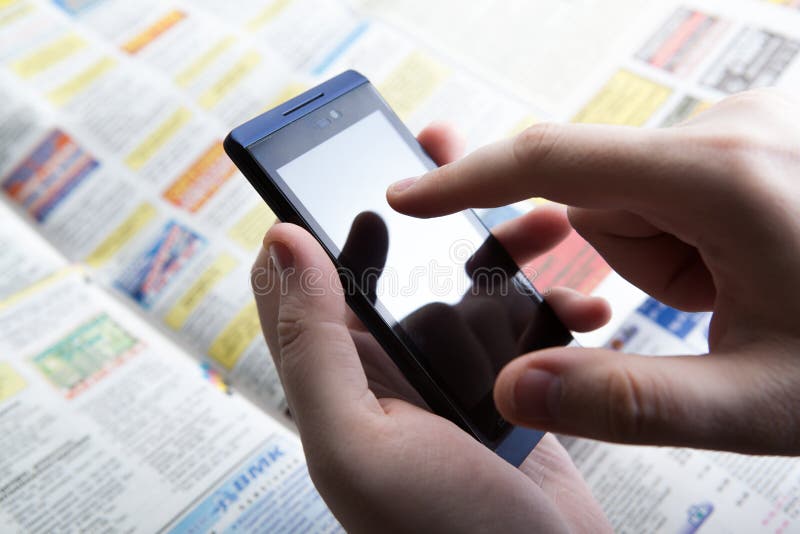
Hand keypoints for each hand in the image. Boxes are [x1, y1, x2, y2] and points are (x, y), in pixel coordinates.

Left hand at [251, 125, 610, 532]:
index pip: (311, 281)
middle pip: (403, 275)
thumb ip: (313, 345)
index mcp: (342, 380)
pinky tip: (583, 308)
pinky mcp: (510, 394)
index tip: (367, 168)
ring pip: (470, 294)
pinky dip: (553, 312)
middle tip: (485, 176)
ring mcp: (454, 385)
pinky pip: (522, 331)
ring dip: (512, 261)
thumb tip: (281, 241)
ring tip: (557, 231)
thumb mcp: (359, 442)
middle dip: (443, 227)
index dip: (328, 218)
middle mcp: (391, 377)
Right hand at [387, 89, 799, 454]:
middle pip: (599, 193)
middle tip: (702, 305)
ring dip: (653, 255)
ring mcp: (738, 133)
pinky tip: (729, 268)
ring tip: (730, 292)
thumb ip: (628, 401)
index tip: (407, 198)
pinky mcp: (742, 147)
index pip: (556, 159)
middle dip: (624, 260)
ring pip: (630, 195)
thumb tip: (515, 389)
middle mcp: (727, 133)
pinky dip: (670, 238)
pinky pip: (662, 188)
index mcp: (724, 178)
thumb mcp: (754, 401)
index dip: (469, 179)